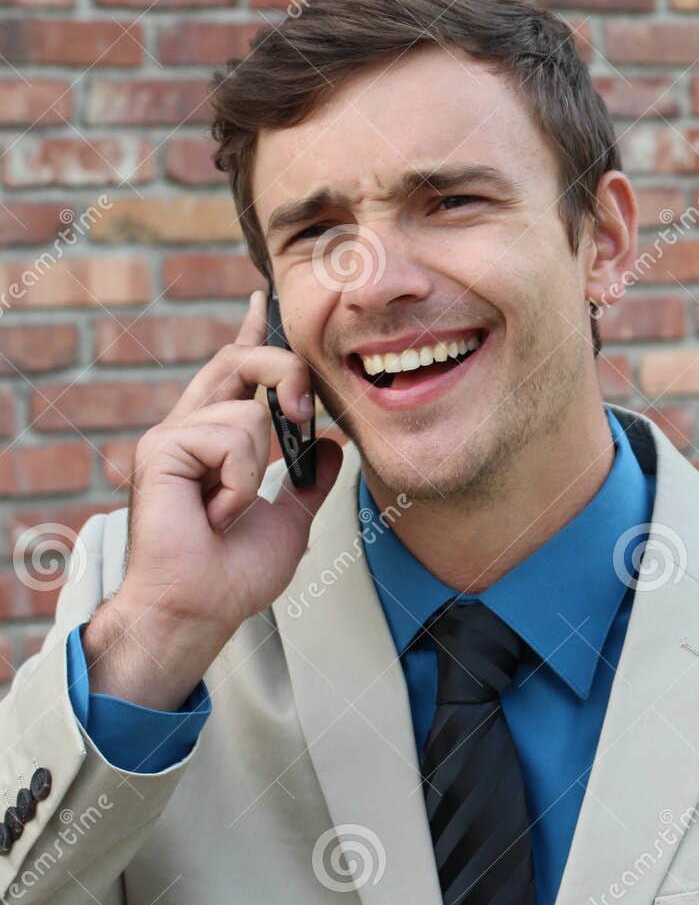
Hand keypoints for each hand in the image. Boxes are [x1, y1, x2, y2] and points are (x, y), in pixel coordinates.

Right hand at [81, 289, 342, 710]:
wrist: (200, 608)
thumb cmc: (233, 573)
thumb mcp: (291, 518)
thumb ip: (310, 478)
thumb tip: (331, 445)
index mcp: (217, 438)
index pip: (236, 371)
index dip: (251, 332)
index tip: (263, 297)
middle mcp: (192, 426)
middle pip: (243, 359)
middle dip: (286, 373)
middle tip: (305, 415)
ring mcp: (173, 434)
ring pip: (250, 410)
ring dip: (259, 469)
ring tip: (230, 511)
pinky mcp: (161, 447)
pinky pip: (232, 436)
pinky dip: (240, 483)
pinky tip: (218, 513)